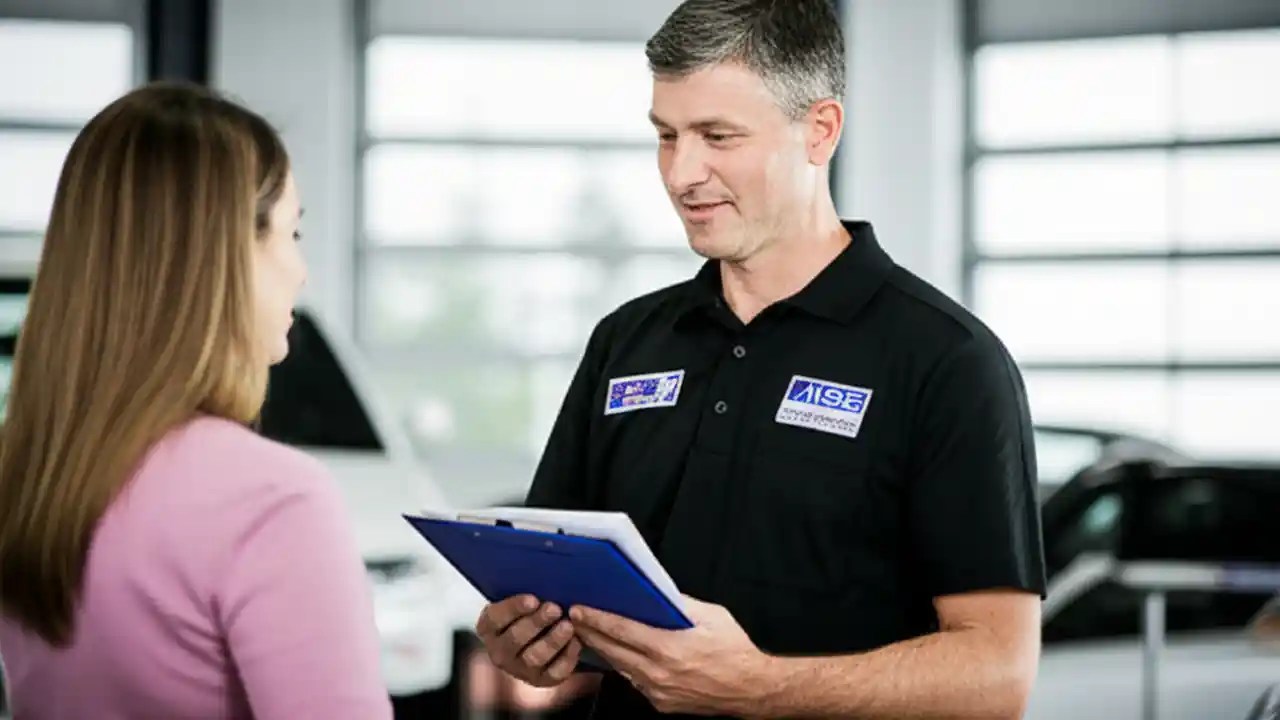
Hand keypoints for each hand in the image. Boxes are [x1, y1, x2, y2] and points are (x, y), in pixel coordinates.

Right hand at [475, 594, 581, 687]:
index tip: (533, 599)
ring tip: (568, 626)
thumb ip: (527, 594)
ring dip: (552, 640)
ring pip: (534, 658)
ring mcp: (519, 669)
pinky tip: (576, 642)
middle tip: (554, 608)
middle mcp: (500, 652)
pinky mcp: (541, 680)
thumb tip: (544, 578)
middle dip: (536, 623)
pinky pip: (553, 673)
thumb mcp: (521, 600)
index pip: (495, 618)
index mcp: (488, 628)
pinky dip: (567, 657)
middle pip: (515, 639)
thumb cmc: (529, 611)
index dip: (514, 608)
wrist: (541, 636)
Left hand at [571, 596, 772, 716]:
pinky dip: (625, 666)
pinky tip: (618, 654)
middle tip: (574, 619)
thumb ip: (680, 603)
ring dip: (603, 650)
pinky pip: (635, 681)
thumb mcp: (711, 615)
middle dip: (590, 633)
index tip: (579, 609)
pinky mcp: (661, 703)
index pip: (621, 630)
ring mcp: (658, 691)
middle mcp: (658, 672)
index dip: (596, 618)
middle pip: (612, 650)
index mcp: (668, 647)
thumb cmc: (735, 650)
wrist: (751, 689)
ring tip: (589, 634)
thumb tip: (656, 591)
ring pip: (620, 667)